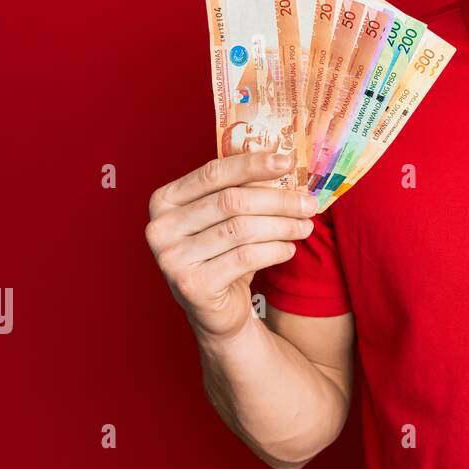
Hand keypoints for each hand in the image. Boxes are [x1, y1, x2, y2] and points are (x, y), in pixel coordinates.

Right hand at [146, 152, 316, 340]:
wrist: (215, 308)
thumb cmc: (222, 253)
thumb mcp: (225, 218)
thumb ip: (241, 189)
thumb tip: (282, 160)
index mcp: (165, 200)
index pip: (213, 173)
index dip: (252, 164)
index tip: (288, 162)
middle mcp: (160, 227)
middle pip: (231, 201)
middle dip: (278, 200)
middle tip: (309, 204)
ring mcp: (172, 258)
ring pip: (241, 229)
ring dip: (282, 226)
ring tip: (305, 227)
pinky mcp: (191, 285)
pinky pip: (245, 258)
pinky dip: (274, 250)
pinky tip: (289, 249)